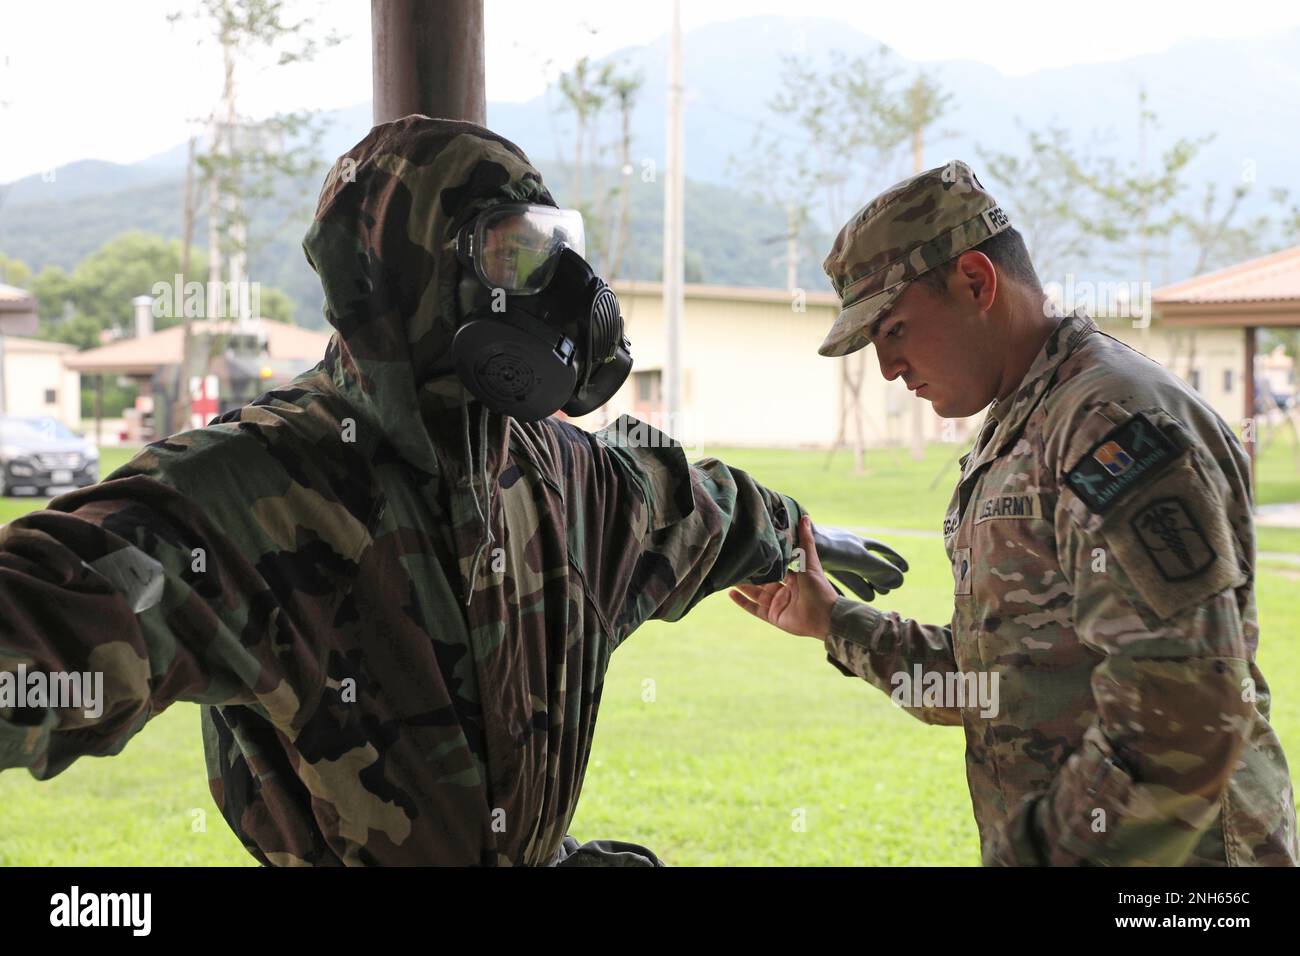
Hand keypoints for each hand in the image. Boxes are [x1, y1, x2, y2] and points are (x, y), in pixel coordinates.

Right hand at [729, 515, 837, 638]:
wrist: (824, 616)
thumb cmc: (819, 587)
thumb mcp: (810, 561)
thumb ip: (805, 541)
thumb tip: (805, 517)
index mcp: (795, 578)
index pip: (777, 567)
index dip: (766, 559)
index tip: (752, 548)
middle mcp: (785, 591)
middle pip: (763, 581)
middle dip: (750, 573)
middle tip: (736, 561)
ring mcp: (778, 604)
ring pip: (756, 593)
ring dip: (743, 585)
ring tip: (729, 575)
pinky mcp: (773, 616)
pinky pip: (754, 609)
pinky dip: (743, 602)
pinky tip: (731, 593)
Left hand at [810, 521, 907, 601]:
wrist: (798, 544)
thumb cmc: (829, 549)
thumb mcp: (858, 560)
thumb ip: (879, 569)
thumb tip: (900, 580)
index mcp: (856, 542)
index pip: (880, 549)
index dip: (894, 559)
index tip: (906, 568)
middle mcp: (845, 547)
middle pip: (866, 563)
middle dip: (878, 575)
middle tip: (889, 587)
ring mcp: (831, 556)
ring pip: (850, 572)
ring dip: (862, 584)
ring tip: (872, 596)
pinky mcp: (817, 567)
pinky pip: (834, 580)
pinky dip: (842, 589)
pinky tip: (844, 599)